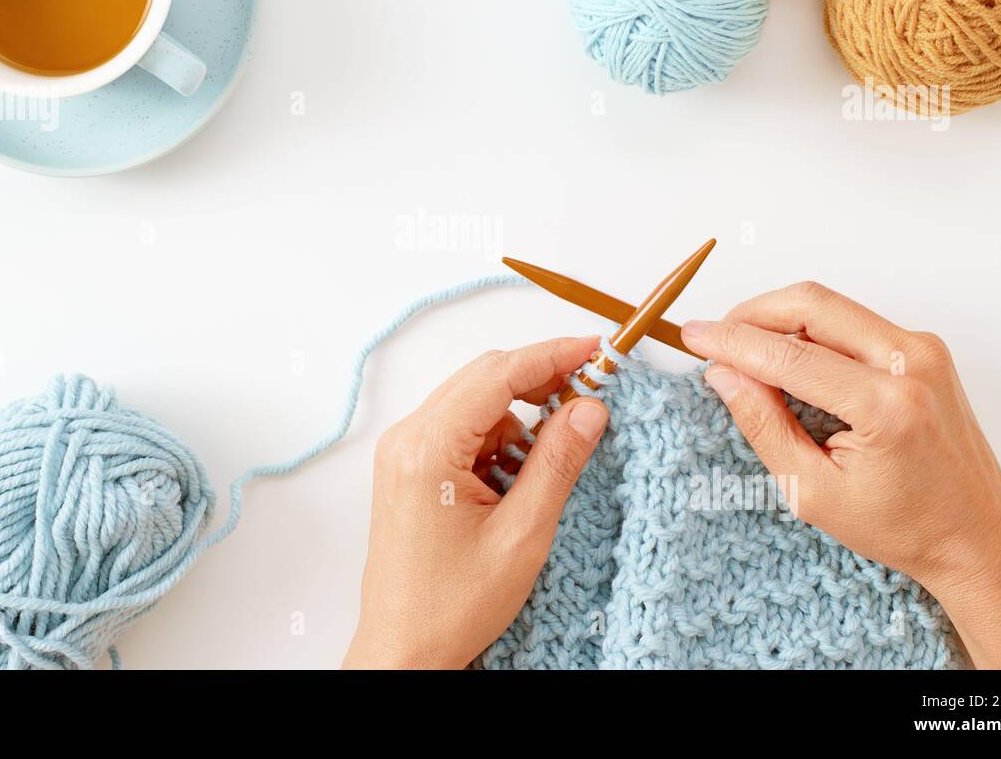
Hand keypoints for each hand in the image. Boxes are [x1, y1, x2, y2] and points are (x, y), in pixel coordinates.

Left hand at [343, 337, 607, 668]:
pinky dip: (497, 439)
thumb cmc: (454, 604)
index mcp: (427, 448)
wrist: (404, 650)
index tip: (596, 349)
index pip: (497, 375)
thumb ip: (557, 462)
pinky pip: (462, 431)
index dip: (551, 355)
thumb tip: (590, 407)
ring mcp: (404, 452)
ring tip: (551, 458)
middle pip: (483, 379)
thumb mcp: (523, 533)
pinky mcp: (409, 469)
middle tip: (592, 390)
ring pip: (474, 403)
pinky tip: (518, 477)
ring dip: (519, 416)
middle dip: (539, 380)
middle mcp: (407, 439)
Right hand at [681, 281, 1000, 668]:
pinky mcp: (924, 349)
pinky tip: (787, 359)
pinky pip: (853, 321)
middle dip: (753, 314)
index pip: (789, 354)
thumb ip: (764, 425)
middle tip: (714, 337)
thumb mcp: (814, 492)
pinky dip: (811, 331)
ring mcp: (923, 350)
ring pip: (831, 306)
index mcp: (886, 405)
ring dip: (780, 319)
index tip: (692, 335)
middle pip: (812, 304)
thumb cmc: (903, 526)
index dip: (731, 341)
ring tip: (744, 350)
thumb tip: (723, 374)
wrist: (978, 536)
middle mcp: (911, 363)